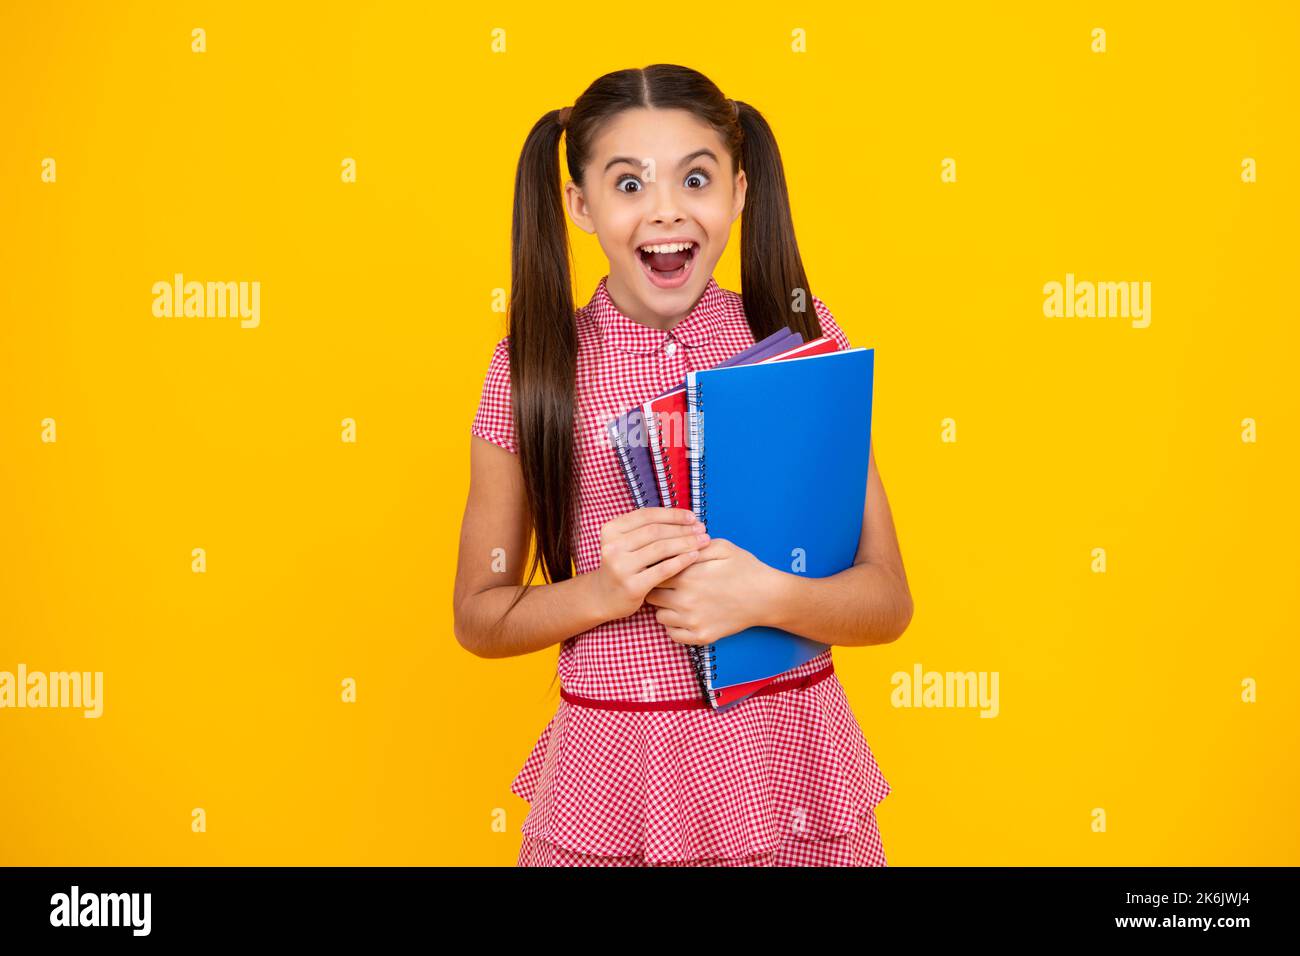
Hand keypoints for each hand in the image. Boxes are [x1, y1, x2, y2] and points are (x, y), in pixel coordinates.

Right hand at [588, 507, 710, 620]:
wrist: (604, 597)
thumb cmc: (624, 565)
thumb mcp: (626, 542)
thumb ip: (646, 529)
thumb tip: (684, 518)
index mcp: (611, 530)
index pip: (647, 515)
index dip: (672, 515)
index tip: (692, 517)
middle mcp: (612, 547)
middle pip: (655, 531)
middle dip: (682, 529)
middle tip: (702, 529)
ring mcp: (621, 567)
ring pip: (661, 548)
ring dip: (686, 542)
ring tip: (703, 541)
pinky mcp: (632, 586)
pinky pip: (663, 569)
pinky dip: (681, 561)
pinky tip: (695, 556)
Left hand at [645, 537, 775, 645]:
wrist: (767, 597)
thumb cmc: (745, 568)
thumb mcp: (722, 546)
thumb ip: (693, 545)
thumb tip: (674, 543)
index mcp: (687, 577)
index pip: (654, 573)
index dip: (657, 570)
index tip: (664, 568)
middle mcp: (685, 601)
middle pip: (652, 595)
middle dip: (657, 588)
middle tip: (670, 585)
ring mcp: (692, 622)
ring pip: (659, 616)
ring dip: (665, 608)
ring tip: (678, 600)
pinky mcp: (701, 637)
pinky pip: (672, 635)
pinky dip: (674, 626)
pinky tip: (685, 616)